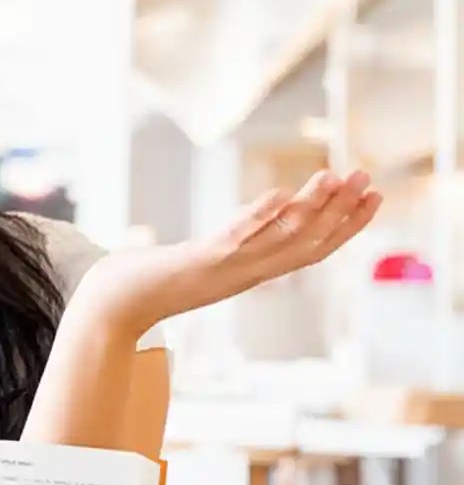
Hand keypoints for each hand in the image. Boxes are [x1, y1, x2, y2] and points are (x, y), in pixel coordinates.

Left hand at [77, 169, 381, 334]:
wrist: (111, 307)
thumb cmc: (149, 283)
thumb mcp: (200, 262)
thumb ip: (229, 245)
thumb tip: (257, 218)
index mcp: (249, 273)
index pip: (311, 250)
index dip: (346, 226)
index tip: (372, 198)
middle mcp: (244, 273)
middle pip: (305, 243)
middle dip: (341, 212)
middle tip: (368, 179)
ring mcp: (223, 269)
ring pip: (278, 239)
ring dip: (310, 209)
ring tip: (334, 177)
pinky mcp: (197, 262)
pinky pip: (235, 239)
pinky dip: (258, 218)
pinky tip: (280, 194)